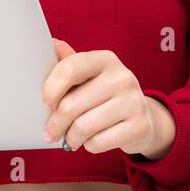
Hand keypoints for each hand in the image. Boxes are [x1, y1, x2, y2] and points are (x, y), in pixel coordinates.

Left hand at [41, 39, 175, 160]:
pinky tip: (91, 141)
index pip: (69, 69)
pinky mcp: (140, 126)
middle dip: (55, 123)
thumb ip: (69, 63)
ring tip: (70, 138)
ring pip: (83, 127)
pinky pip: (98, 142)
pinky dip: (88, 146)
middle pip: (71, 104)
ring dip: (71, 137)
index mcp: (105, 59)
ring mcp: (134, 101)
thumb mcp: (90, 77)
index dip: (50, 90)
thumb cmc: (105, 96)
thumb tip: (52, 44)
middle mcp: (122, 77)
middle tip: (50, 132)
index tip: (46, 104)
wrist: (143, 119)